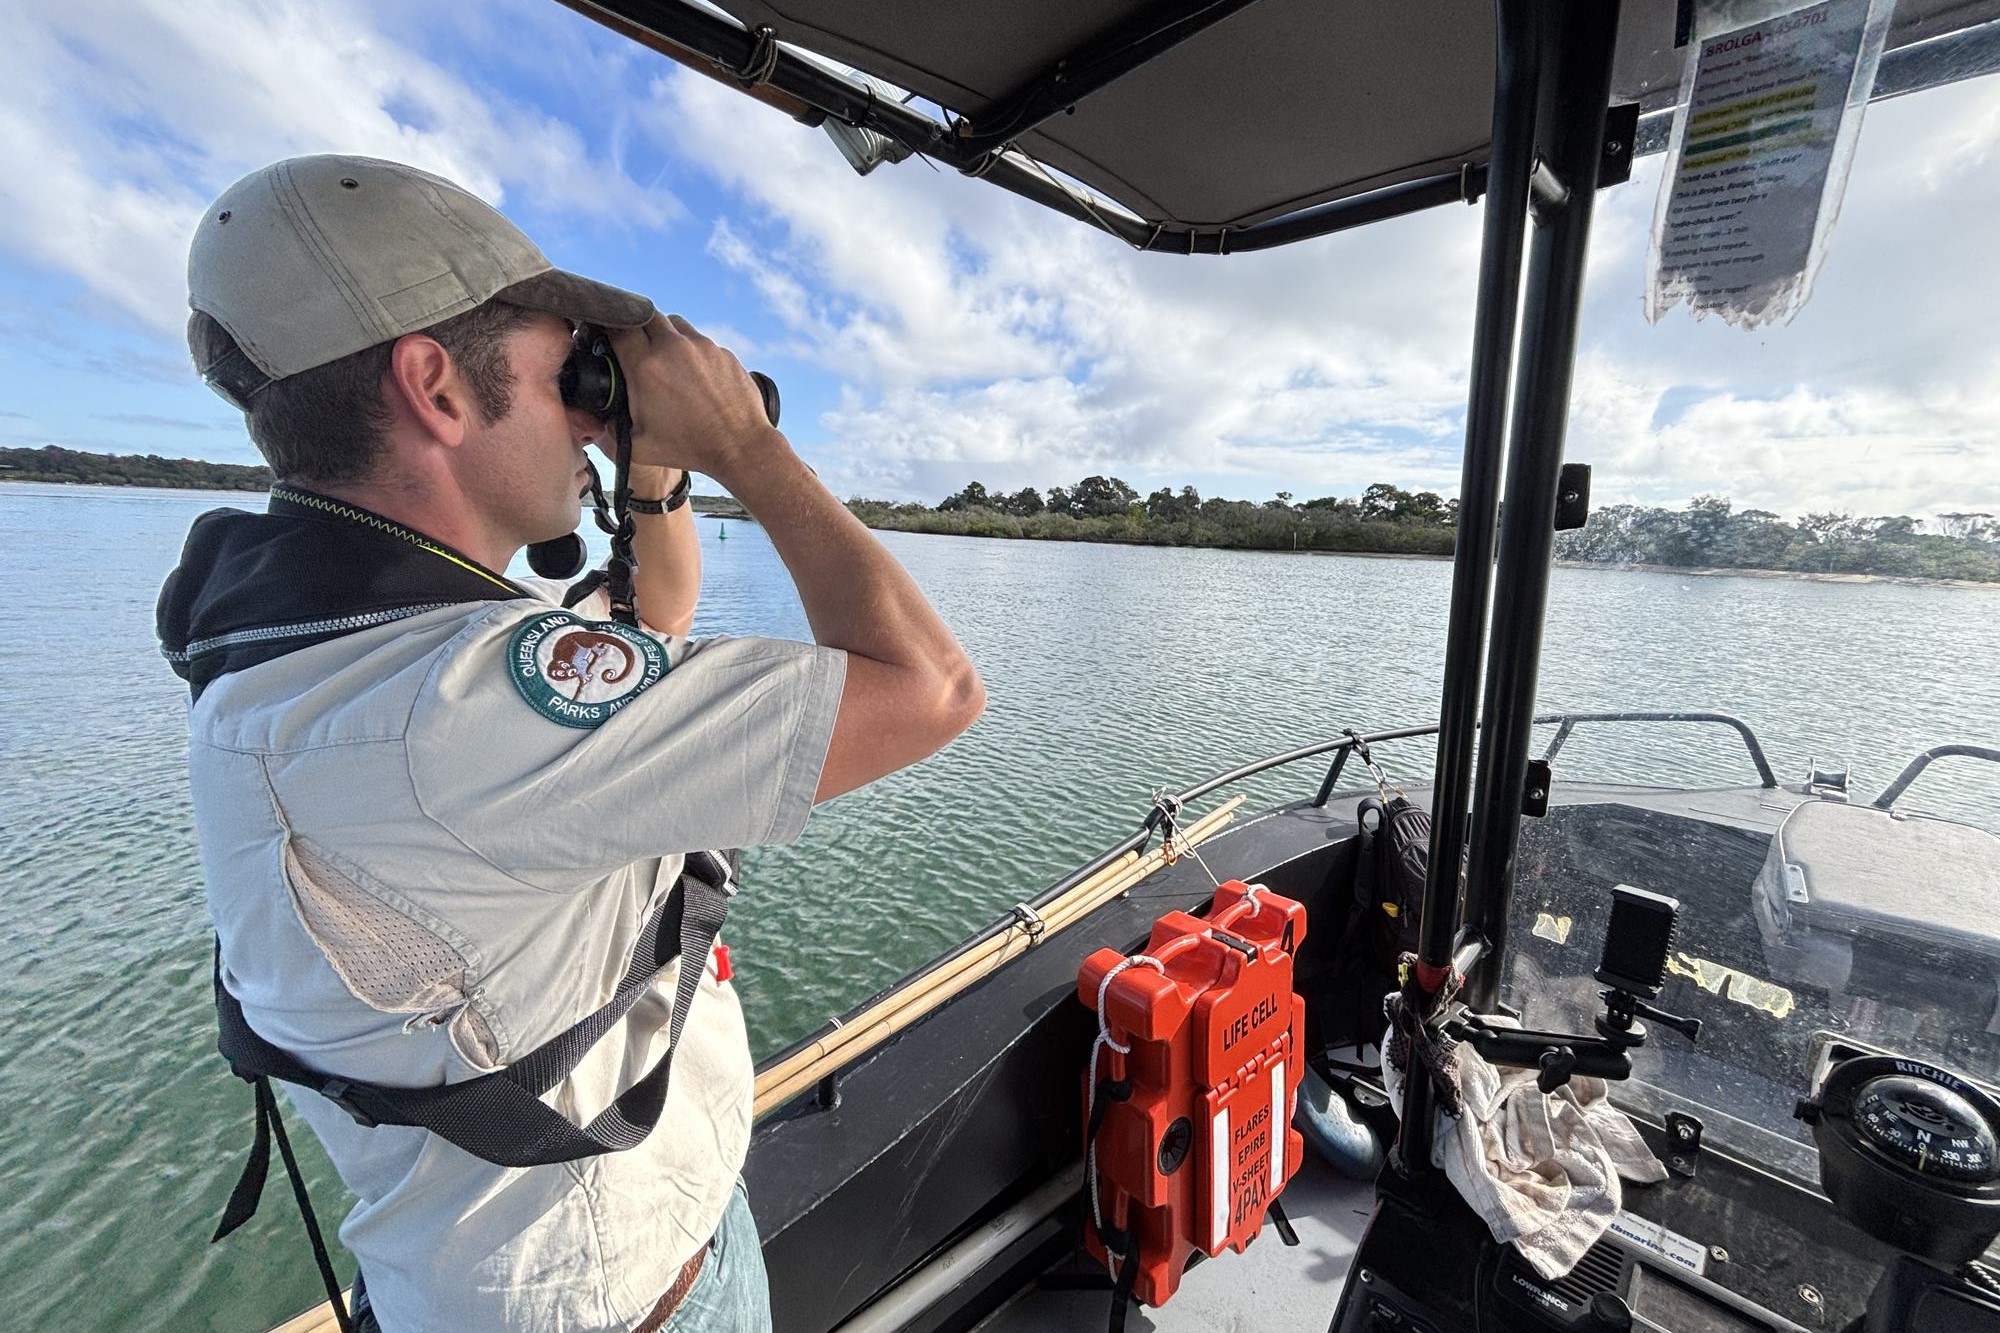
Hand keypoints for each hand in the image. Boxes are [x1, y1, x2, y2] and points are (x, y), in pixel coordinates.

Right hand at [607, 314, 783, 479]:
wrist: (739, 446)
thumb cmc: (689, 449)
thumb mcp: (638, 446)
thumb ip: (612, 429)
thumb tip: (602, 419)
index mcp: (646, 367)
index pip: (618, 329)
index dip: (608, 329)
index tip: (608, 337)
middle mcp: (673, 349)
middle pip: (645, 315)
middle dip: (636, 325)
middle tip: (635, 342)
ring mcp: (702, 347)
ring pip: (674, 322)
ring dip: (664, 332)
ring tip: (664, 355)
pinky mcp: (723, 352)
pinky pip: (700, 340)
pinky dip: (691, 349)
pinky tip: (692, 372)